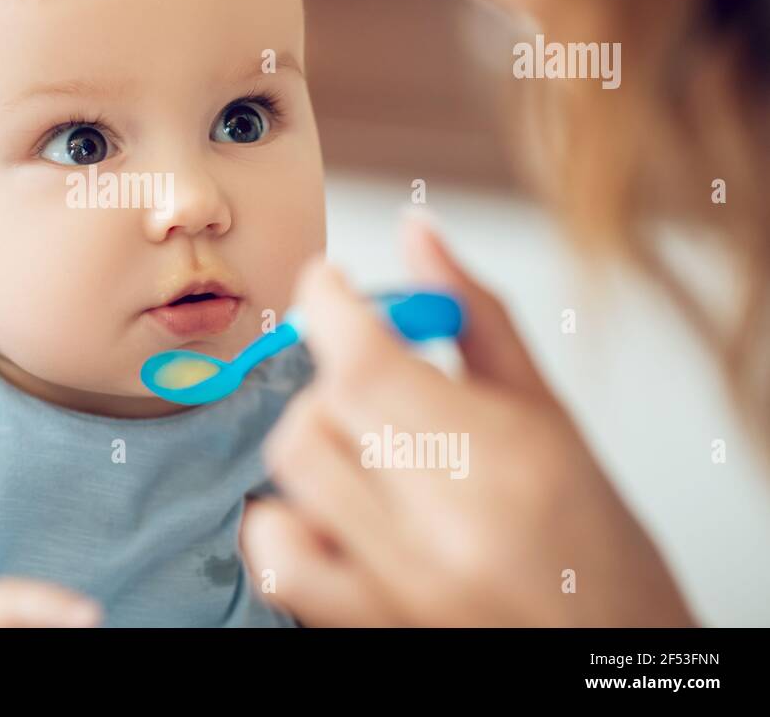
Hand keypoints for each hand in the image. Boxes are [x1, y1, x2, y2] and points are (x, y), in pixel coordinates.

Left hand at [240, 216, 693, 625]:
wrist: (612, 656)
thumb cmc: (600, 549)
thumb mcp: (552, 417)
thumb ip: (478, 318)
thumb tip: (417, 235)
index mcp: (503, 463)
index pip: (367, 363)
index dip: (328, 304)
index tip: (327, 281)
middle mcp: (445, 531)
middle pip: (321, 408)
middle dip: (335, 373)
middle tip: (374, 379)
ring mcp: (400, 587)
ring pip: (293, 470)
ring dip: (316, 437)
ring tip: (367, 446)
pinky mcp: (367, 624)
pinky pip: (281, 558)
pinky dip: (286, 518)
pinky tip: (333, 509)